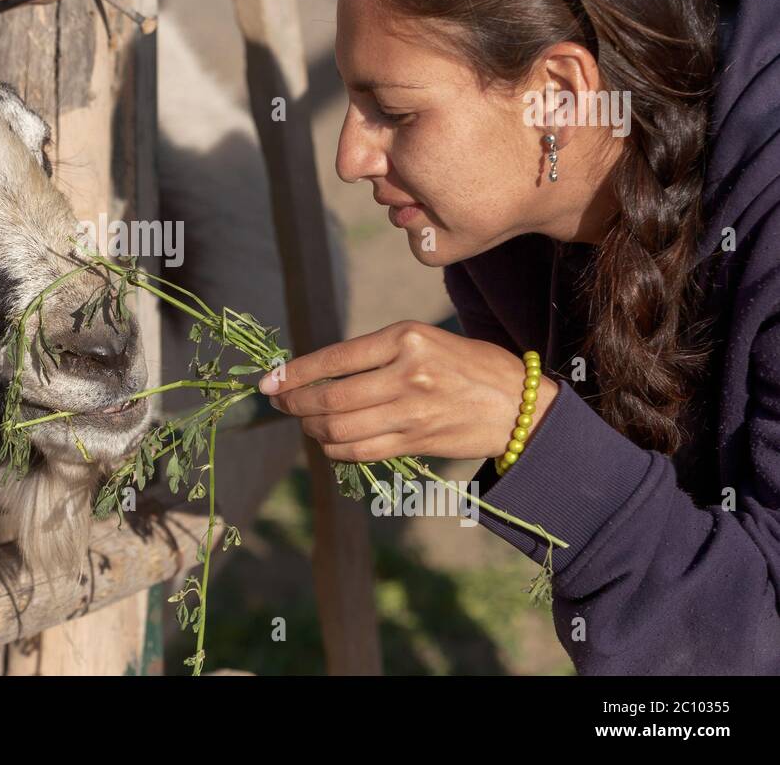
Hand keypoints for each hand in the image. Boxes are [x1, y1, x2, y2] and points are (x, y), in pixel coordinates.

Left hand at [259, 321, 558, 463]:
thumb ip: (376, 353)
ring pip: (340, 429)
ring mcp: (411, 412)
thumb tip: (319, 372)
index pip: (334, 359)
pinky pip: (360, 451)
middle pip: (330, 399)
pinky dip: (334, 448)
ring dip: (311, 428)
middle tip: (280, 402)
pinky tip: (328, 441)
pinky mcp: (416, 441)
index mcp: (406, 338)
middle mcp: (407, 374)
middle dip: (295, 403)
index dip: (294, 374)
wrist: (519, 404)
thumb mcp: (424, 340)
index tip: (269, 381)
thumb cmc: (468, 364)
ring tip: (304, 421)